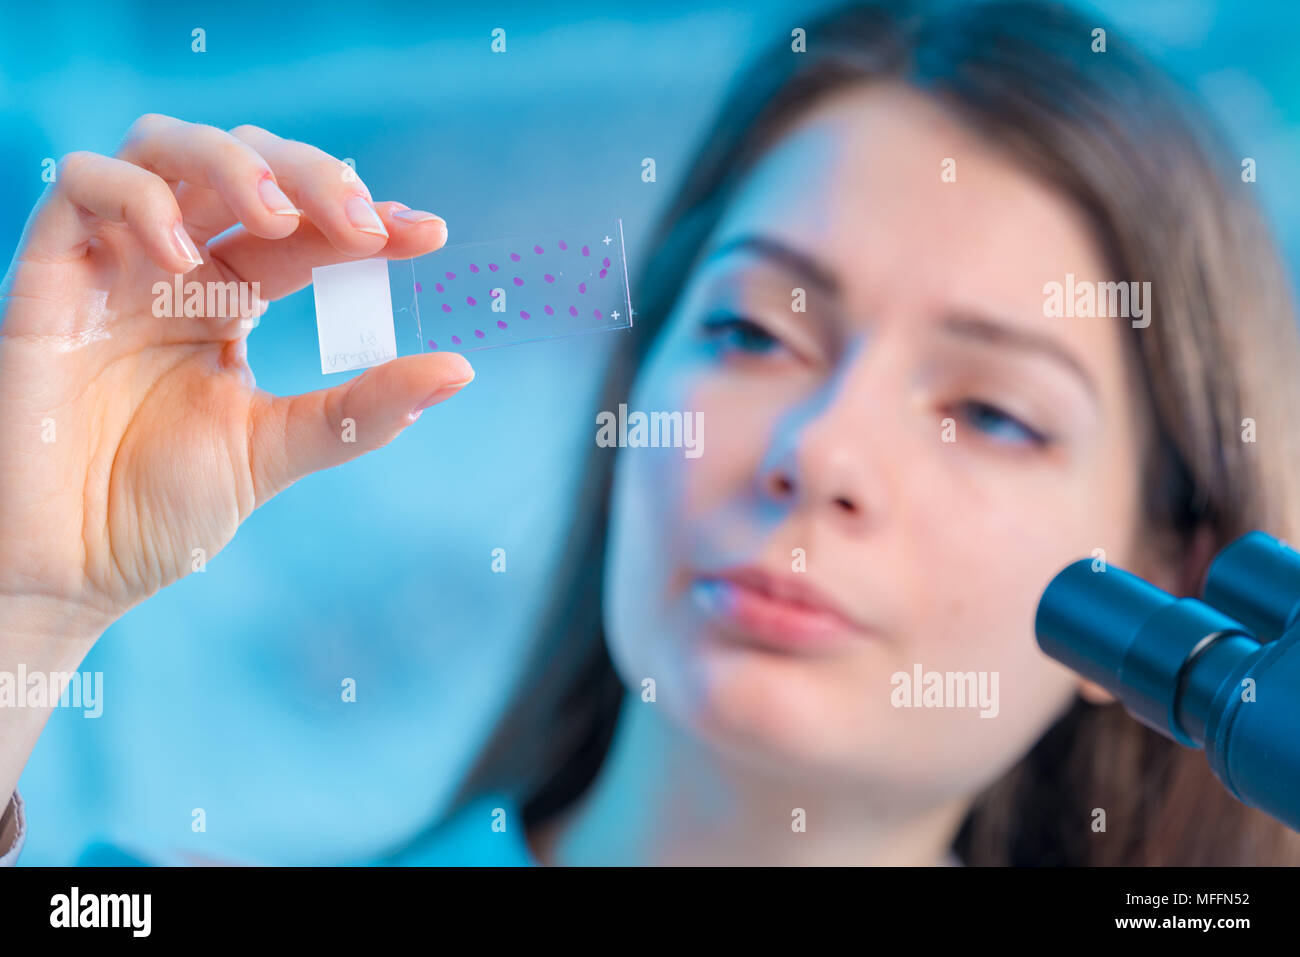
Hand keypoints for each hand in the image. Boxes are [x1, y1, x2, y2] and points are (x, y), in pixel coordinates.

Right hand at [0, 114, 473, 639]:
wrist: (68, 570)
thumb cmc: (160, 513)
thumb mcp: (277, 450)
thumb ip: (361, 409)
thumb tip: (459, 369)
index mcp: (230, 298)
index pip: (305, 229)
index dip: (367, 217)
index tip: (430, 235)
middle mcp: (174, 268)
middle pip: (244, 165)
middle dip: (314, 176)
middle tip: (367, 226)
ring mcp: (112, 264)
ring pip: (164, 146)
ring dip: (234, 162)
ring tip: (283, 219)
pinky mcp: (49, 276)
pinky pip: (82, 186)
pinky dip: (142, 200)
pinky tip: (189, 259)